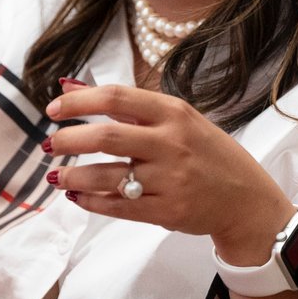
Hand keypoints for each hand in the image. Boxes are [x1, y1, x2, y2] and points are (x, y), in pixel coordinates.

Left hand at [44, 84, 296, 265]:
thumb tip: (70, 86)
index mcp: (174, 113)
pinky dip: (91, 201)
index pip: (116, 98)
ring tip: (57, 175)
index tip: (53, 109)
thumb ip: (127, 106)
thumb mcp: (177, 119)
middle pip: (106, 137)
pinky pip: (118, 207)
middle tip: (50, 144)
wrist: (247, 200)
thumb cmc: (208, 153)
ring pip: (107, 177)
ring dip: (73, 175)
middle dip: (69, 140)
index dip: (78, 102)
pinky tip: (77, 195)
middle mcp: (172, 143)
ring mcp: (170, 180)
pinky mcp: (167, 211)